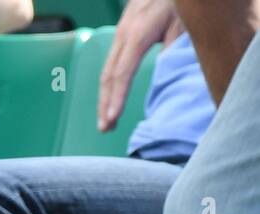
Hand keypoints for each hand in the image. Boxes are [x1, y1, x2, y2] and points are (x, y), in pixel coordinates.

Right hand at [98, 0, 182, 131]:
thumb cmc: (174, 0)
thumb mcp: (181, 21)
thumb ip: (173, 48)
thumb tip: (166, 76)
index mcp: (137, 35)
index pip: (122, 73)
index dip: (116, 98)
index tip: (112, 119)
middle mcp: (123, 36)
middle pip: (108, 76)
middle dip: (105, 104)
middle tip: (105, 128)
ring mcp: (120, 35)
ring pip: (107, 71)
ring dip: (105, 98)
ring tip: (107, 121)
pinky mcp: (123, 34)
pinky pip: (112, 64)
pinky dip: (110, 85)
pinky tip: (112, 98)